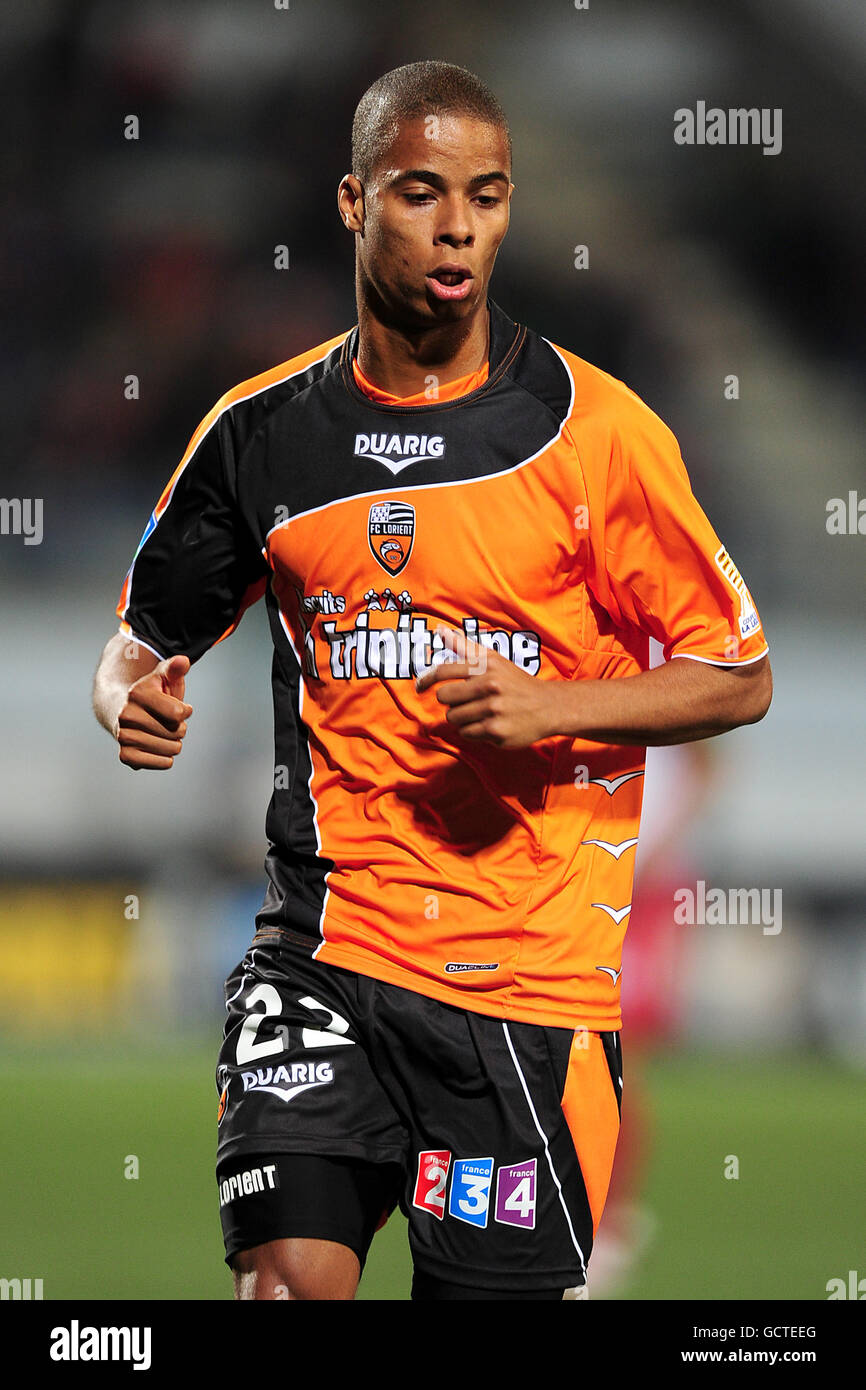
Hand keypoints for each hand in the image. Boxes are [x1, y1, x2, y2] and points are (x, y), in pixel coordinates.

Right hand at [117, 654, 192, 769]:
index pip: (179, 712)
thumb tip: (183, 662)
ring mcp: (124, 736)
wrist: (118, 709)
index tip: (177, 707)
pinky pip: (160, 763)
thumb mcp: (162, 676)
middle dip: (180, 728)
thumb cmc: (150, 693)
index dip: (184, 710)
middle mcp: (127, 714)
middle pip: (178, 732)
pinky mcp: (126, 755)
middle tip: (168, 722)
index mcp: (138, 693)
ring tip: (163, 734)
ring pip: (172, 749)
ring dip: (174, 743)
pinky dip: (166, 759)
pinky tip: (160, 749)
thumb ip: (175, 668)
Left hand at [415, 627, 554, 748]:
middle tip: (465, 701)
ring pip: (454, 717)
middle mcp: (489, 686)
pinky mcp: (496, 731)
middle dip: (450, 701)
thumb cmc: (515, 681)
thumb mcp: (493, 660)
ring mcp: (493, 710)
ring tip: (480, 712)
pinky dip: (473, 730)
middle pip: (444, 697)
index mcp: (486, 666)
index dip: (426, 680)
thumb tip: (439, 631)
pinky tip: (488, 723)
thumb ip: (464, 646)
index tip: (420, 687)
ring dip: (462, 717)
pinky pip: (466, 733)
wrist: (549, 706)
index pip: (443, 671)